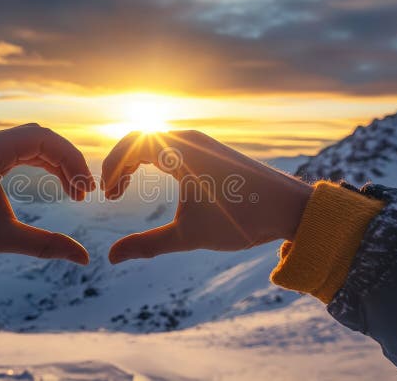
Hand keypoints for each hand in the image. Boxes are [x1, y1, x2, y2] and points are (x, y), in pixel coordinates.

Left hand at [0, 123, 93, 263]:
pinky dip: (34, 165)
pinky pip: (12, 153)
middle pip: (40, 138)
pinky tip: (47, 183)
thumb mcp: (0, 238)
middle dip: (66, 162)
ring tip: (71, 191)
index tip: (85, 190)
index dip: (73, 161)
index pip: (46, 139)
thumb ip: (45, 245)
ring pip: (27, 145)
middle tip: (83, 191)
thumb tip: (85, 258)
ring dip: (52, 164)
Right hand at [101, 131, 311, 263]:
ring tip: (125, 189)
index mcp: (181, 150)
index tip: (106, 194)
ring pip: (154, 141)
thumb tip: (111, 257)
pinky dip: (152, 160)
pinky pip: (170, 146)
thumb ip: (147, 245)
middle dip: (119, 164)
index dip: (112, 167)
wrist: (290, 208)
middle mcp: (190, 140)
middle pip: (139, 139)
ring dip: (135, 162)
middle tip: (112, 192)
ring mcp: (202, 143)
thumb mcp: (189, 235)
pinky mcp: (210, 151)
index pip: (131, 145)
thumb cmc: (241, 219)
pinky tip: (153, 183)